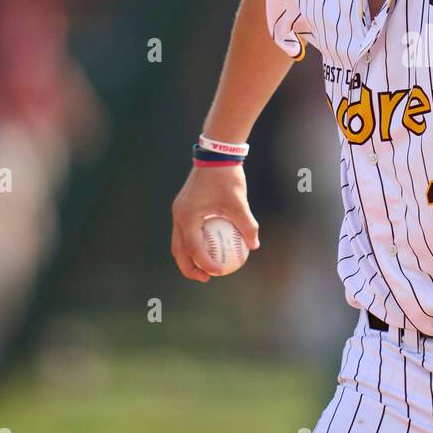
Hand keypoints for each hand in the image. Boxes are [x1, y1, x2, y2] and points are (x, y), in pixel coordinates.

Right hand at [170, 165, 260, 281]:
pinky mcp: (184, 208)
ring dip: (190, 257)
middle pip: (179, 250)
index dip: (205, 263)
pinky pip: (187, 231)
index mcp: (187, 217)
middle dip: (190, 268)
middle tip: (207, 278)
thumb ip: (246, 225)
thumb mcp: (239, 203)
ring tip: (207, 269)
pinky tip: (212, 248)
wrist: (216, 154)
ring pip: (180, 242)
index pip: (194, 248)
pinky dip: (195, 243)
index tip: (219, 272)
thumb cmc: (227, 178)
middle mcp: (178, 216)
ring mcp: (179, 212)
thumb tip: (254, 245)